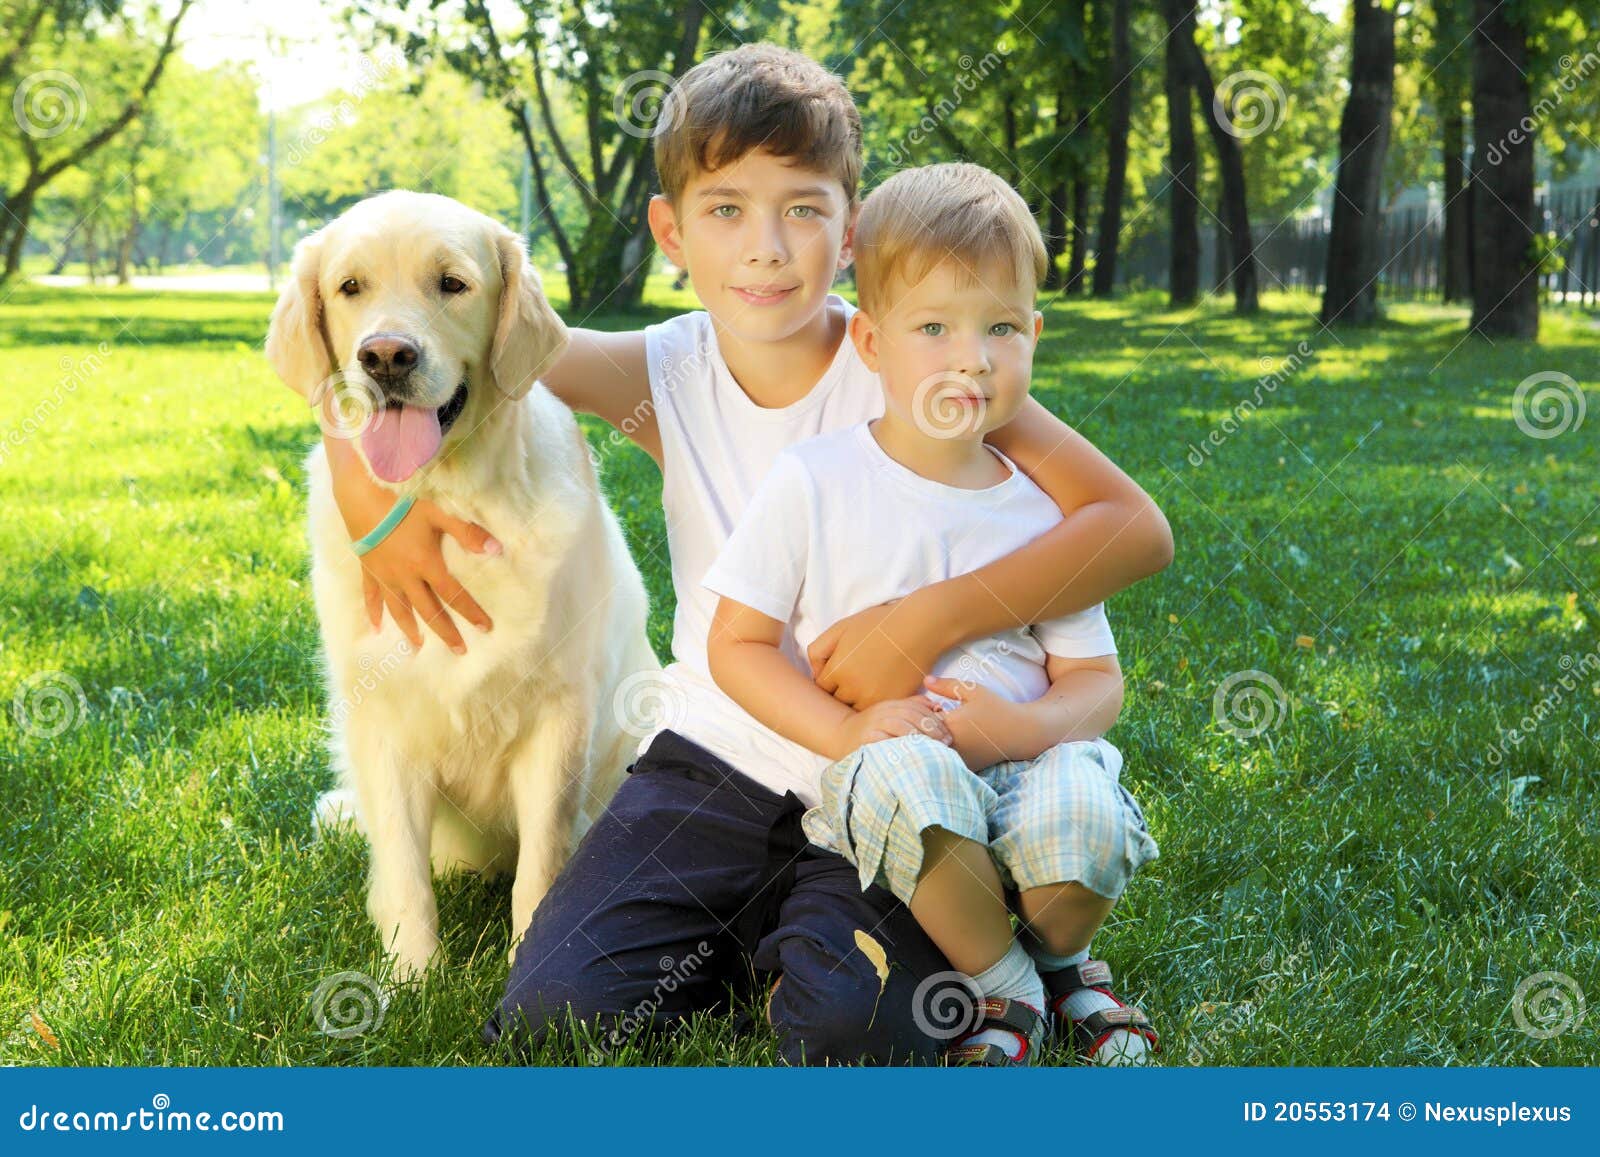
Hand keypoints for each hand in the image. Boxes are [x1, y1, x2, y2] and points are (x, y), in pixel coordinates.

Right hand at [355, 498, 497, 653]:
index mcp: (426, 564)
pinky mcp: (368, 570)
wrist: (361, 496)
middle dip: (445, 632)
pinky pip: (371, 596)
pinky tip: (375, 628)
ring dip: (410, 629)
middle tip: (459, 650)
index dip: (470, 612)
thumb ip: (467, 532)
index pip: (453, 594)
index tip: (485, 628)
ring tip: (418, 646)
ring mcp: (385, 576)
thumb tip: (496, 550)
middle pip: (428, 610)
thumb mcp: (439, 513)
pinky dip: (373, 613)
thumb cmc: (402, 503)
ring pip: (399, 609)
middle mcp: (405, 577)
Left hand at [808, 596, 945, 707]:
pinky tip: (883, 686)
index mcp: (837, 670)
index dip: (829, 680)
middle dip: (842, 692)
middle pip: (837, 702)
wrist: (919, 628)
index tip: (839, 672)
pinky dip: (877, 704)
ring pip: (856, 710)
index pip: (821, 688)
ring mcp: (875, 699)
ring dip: (858, 701)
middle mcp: (853, 689)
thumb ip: (818, 650)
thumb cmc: (879, 624)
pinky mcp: (893, 703)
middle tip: (855, 677)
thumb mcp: (841, 628)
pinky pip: (877, 712)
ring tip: (869, 683)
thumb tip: (816, 673)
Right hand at [831, 695, 952, 757]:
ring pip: (900, 725)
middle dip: (932, 728)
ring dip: (919, 737)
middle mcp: (882, 712)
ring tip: (933, 749)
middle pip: (911, 715)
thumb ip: (911, 707)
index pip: (918, 708)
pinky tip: (912, 755)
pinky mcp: (865, 739)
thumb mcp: (890, 713)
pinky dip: (899, 746)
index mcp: (891, 705)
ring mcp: (873, 725)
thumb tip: (937, 706)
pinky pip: (885, 741)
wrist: (840, 736)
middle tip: (946, 743)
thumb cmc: (871, 728)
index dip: (935, 720)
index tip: (948, 734)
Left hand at [923, 676, 1025, 771]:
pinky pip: (945, 758)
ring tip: (946, 728)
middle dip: (925, 726)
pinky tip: (957, 739)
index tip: (932, 706)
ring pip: (933, 748)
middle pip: (923, 736)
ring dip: (933, 739)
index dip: (922, 711)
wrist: (1019, 733)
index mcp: (951, 725)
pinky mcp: (964, 767)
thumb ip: (947, 685)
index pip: (921, 719)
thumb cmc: (996, 708)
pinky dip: (945, 749)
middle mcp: (951, 746)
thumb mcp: (973, 691)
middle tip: (935, 717)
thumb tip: (925, 680)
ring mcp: (958, 759)